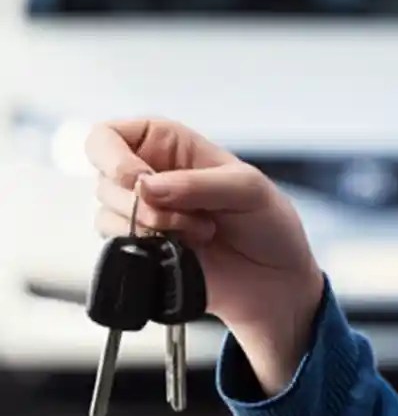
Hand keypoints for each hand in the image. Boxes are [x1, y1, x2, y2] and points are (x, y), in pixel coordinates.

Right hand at [85, 117, 324, 394]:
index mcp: (170, 145)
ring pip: (107, 214)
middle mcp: (149, 176)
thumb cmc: (270, 224)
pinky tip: (183, 249)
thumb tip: (145, 186)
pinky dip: (147, 248)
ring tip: (201, 231)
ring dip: (154, 227)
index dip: (113, 156)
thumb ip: (197, 183)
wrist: (276, 280)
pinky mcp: (142, 250)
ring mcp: (143, 215)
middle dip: (143, 201)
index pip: (108, 135)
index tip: (138, 178)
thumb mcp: (248, 189)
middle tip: (189, 213)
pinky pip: (117, 246)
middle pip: (103, 178)